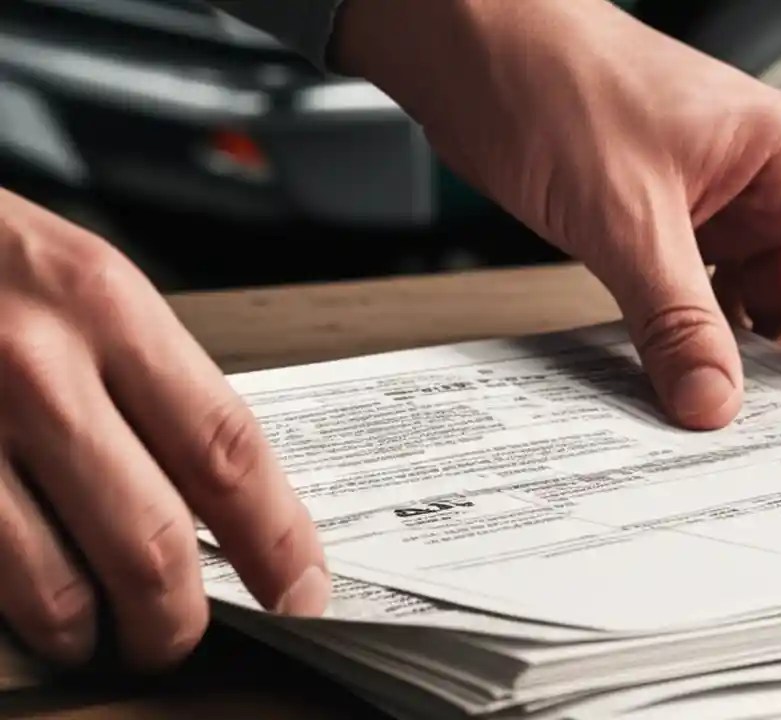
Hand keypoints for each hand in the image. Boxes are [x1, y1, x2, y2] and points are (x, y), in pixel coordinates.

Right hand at [0, 190, 327, 668]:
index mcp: (105, 304)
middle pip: (153, 538)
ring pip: (56, 587)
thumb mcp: (77, 280)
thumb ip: (145, 377)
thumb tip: (215, 492)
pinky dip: (17, 610)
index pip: (229, 448)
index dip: (279, 539)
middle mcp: (36, 363)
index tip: (301, 589)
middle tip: (181, 635)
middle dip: (178, 618)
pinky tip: (29, 603)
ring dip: (90, 632)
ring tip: (97, 632)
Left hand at [338, 0, 780, 428]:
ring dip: (743, 363)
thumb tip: (713, 402)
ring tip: (732, 421)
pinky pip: (697, 302)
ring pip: (753, 309)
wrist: (471, 45)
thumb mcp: (628, 216)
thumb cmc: (558, 79)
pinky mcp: (661, 224)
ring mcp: (712, 206)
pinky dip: (693, 343)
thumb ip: (675, 319)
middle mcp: (762, 184)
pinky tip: (680, 381)